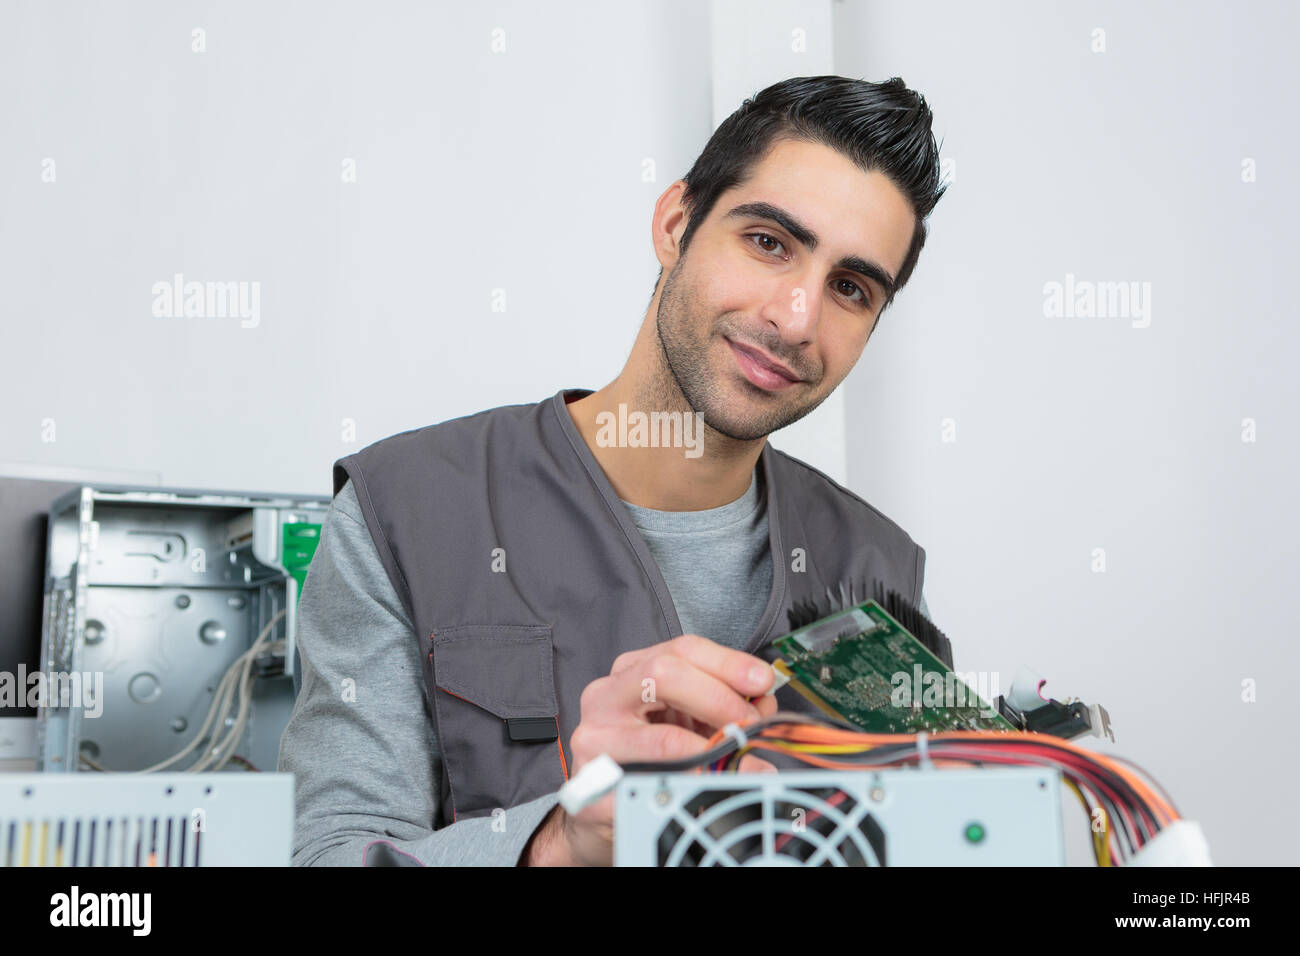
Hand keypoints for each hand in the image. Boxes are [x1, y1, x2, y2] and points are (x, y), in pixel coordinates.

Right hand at [523, 634, 777, 865]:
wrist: (605, 804)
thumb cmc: (647, 754)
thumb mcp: (686, 719)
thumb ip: (725, 706)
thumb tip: (764, 705)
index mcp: (630, 672)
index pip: (681, 649)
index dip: (728, 662)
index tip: (762, 681)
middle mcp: (606, 697)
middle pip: (662, 674)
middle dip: (718, 698)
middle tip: (748, 725)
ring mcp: (594, 742)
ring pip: (662, 738)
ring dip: (714, 752)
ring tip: (740, 763)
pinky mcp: (594, 789)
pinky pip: (655, 788)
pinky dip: (691, 789)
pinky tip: (708, 790)